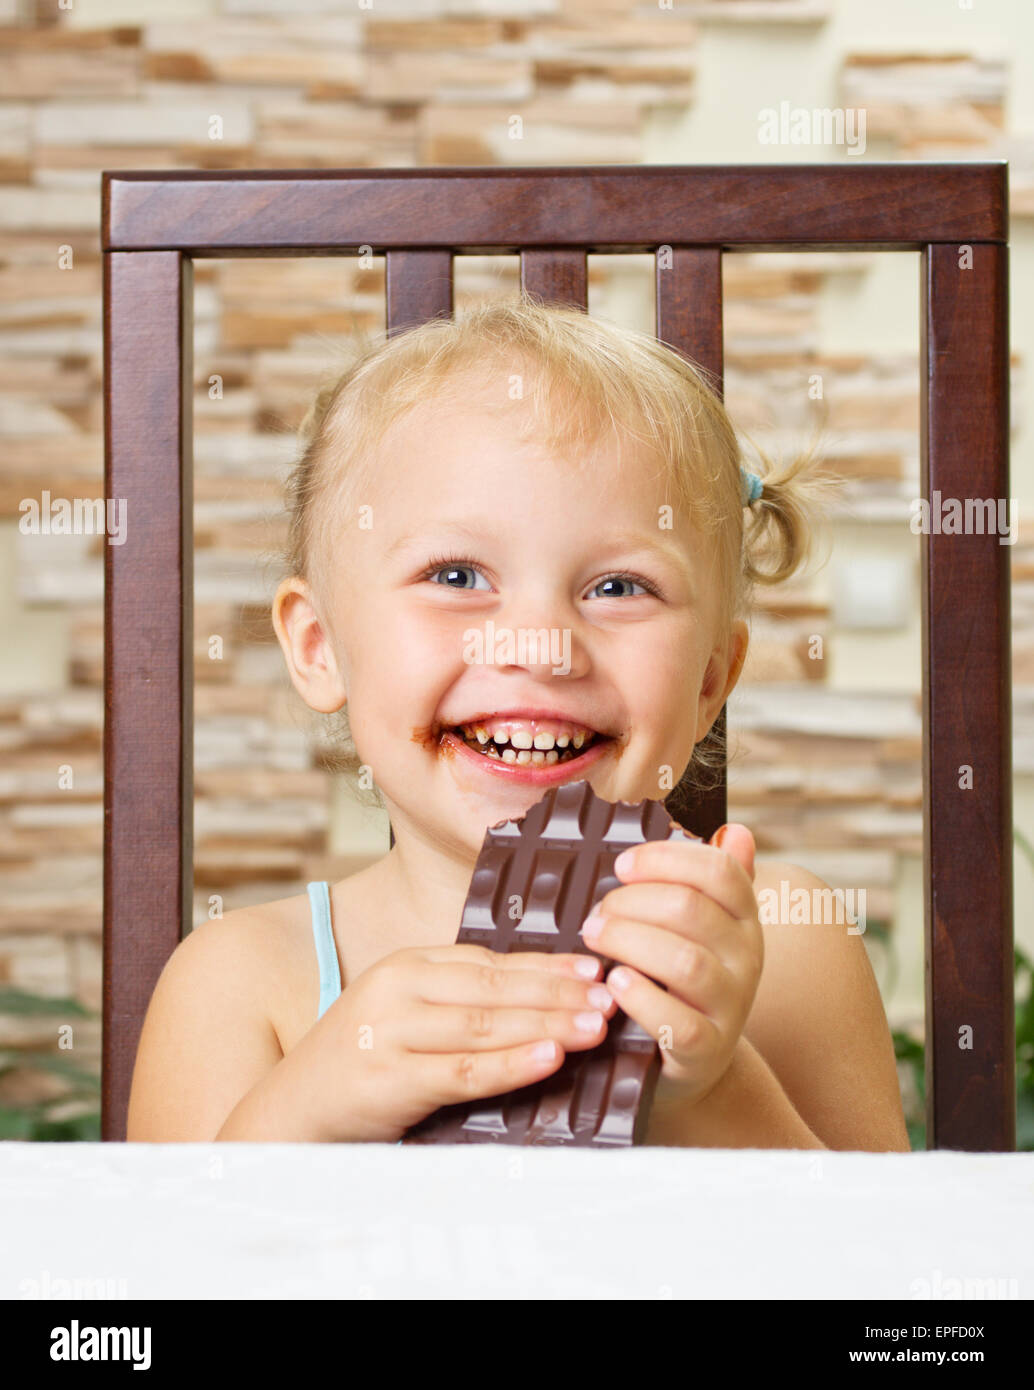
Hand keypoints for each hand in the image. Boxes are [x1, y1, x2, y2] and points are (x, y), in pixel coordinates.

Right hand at [303, 944, 619, 1142]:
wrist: (290, 1110)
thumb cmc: (360, 1062)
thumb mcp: (403, 1014)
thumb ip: (456, 1000)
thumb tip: (537, 997)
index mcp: (406, 965)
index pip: (490, 959)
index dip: (546, 963)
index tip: (595, 967)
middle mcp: (397, 988)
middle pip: (494, 986)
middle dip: (558, 990)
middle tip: (611, 994)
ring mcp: (390, 1032)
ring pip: (485, 1025)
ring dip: (547, 1022)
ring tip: (596, 1024)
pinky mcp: (388, 1079)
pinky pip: (462, 1071)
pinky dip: (510, 1063)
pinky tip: (549, 1058)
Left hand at [580, 824, 762, 1108]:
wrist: (695, 1057)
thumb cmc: (682, 977)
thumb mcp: (704, 927)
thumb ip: (713, 880)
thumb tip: (734, 830)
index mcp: (745, 917)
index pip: (720, 871)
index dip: (666, 859)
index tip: (621, 866)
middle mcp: (748, 957)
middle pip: (691, 910)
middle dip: (632, 903)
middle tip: (595, 914)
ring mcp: (731, 1005)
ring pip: (684, 962)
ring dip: (628, 942)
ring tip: (593, 937)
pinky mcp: (708, 1049)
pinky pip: (680, 1024)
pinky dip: (642, 1000)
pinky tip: (614, 983)